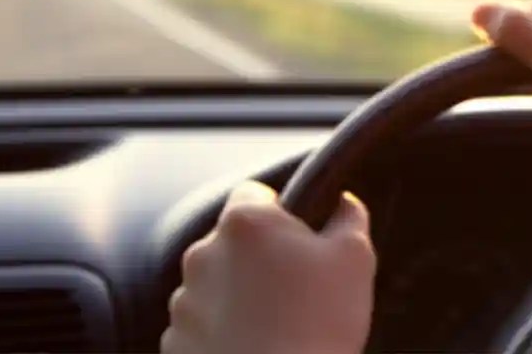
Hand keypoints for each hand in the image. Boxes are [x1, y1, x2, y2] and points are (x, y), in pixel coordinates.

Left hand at [161, 182, 375, 353]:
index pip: (254, 193)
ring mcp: (184, 300)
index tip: (298, 239)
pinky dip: (222, 331)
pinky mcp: (176, 341)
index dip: (279, 212)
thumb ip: (349, 218)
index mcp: (245, 223)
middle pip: (232, 241)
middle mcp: (204, 253)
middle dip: (258, 258)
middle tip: (294, 287)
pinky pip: (201, 324)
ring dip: (237, 295)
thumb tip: (345, 203)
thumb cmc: (319, 323)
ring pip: (215, 284)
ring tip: (276, 324)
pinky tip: (254, 346)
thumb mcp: (355, 259)